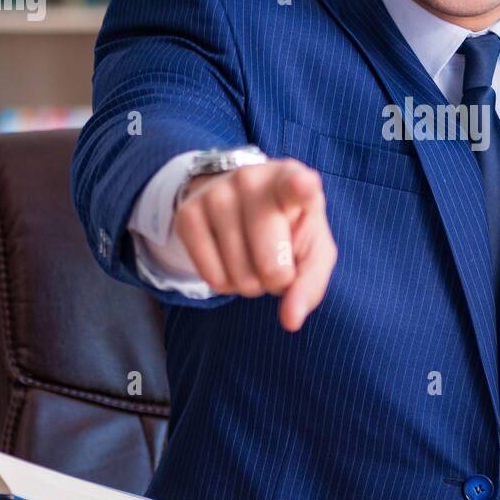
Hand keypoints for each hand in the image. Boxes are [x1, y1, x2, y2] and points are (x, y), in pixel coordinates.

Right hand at [173, 158, 337, 331]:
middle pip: (271, 264)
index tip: (305, 185)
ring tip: (253, 253)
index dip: (302, 188)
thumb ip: (311, 283)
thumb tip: (290, 320)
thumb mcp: (313, 247)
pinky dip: (226, 284)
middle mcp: (252, 180)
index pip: (296, 185)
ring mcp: (215, 195)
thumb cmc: (289, 226)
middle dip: (278, 280)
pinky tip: (231, 257)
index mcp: (292, 179)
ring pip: (240, 277)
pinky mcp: (187, 214)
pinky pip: (212, 279)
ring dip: (251, 282)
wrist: (243, 199)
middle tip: (276, 258)